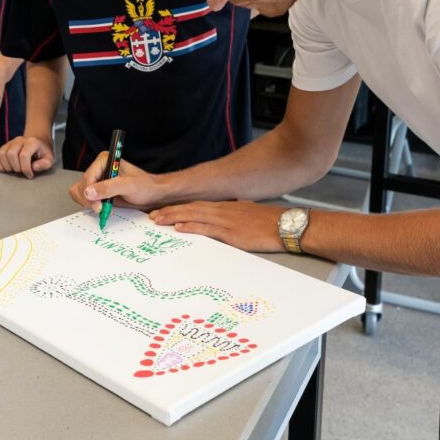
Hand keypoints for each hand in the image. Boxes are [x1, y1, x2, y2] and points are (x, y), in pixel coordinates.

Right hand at [0, 135, 53, 177]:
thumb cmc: (42, 152)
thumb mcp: (49, 158)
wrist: (37, 141)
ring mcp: (10, 143)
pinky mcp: (3, 147)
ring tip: (15, 170)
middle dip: (16, 167)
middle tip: (21, 172)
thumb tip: (33, 168)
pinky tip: (6, 168)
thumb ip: (44, 164)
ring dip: (7, 167)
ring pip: (2, 155)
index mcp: (32, 142)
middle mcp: (19, 140)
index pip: (24, 155)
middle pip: (11, 154)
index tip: (30, 175)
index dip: (26, 168)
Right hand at [68, 153, 167, 211]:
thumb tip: (89, 192)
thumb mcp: (129, 186)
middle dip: (89, 200)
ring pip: (81, 193)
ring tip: (105, 208)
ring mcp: (98, 180)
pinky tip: (104, 208)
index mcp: (104, 160)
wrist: (152, 194)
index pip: (87, 177)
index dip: (89, 193)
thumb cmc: (145, 186)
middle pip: (81, 186)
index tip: (98, 206)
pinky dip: (92, 206)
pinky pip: (86, 199)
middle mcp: (99, 169)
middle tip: (102, 209)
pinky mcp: (99, 191)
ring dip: (90, 204)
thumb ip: (108, 188)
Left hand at [149, 201, 285, 252]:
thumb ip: (235, 217)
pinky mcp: (231, 233)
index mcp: (227, 207)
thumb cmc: (270, 223)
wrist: (286, 225)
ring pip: (194, 216)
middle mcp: (224, 211)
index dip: (179, 207)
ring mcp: (227, 221)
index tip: (164, 210)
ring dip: (174, 217)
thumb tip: (227, 221)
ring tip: (157, 220)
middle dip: (170, 210)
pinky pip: (207, 229)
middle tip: (152, 215)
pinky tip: (179, 228)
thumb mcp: (249, 216)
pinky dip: (191, 227)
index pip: (198, 205)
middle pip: (191, 208)